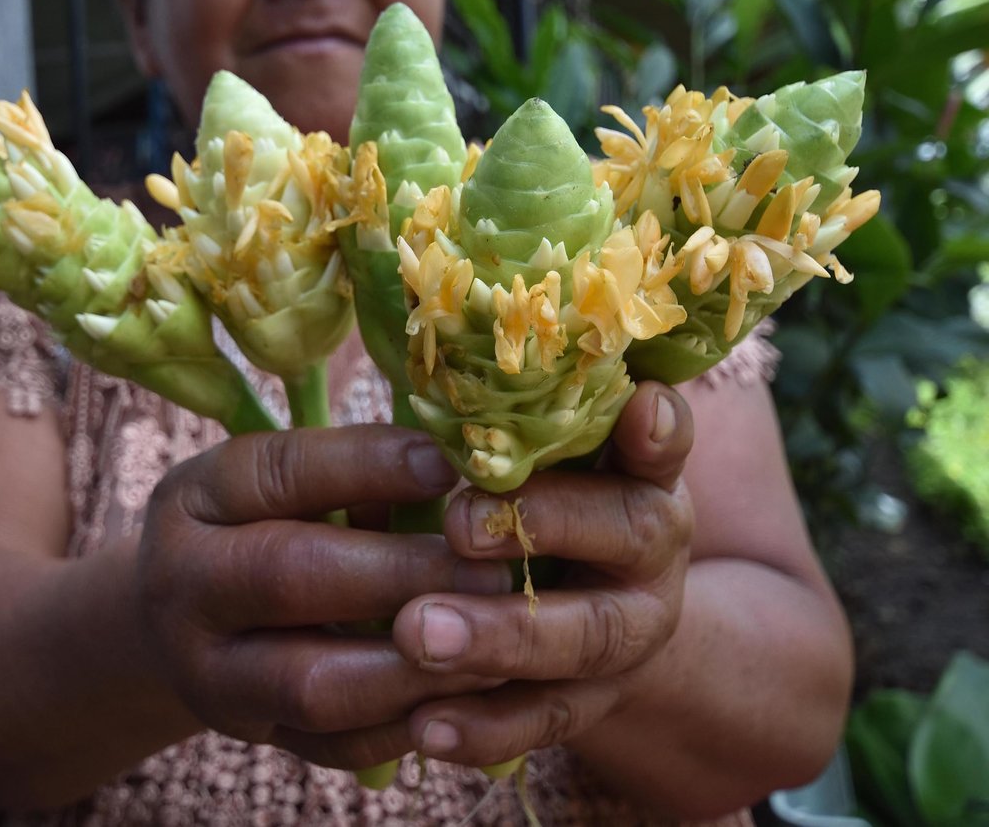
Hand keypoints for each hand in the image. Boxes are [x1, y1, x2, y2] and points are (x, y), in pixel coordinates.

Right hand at [135, 425, 512, 770]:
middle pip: (293, 577)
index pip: (282, 474)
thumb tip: (457, 462)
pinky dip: (413, 723)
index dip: (369, 466)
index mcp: (197, 499)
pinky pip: (338, 745)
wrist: (185, 616)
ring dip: (419, 664)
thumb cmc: (260, 522)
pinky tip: (473, 694)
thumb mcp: (280, 481)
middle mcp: (184, 587)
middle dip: (404, 574)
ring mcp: (211, 675)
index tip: (450, 466)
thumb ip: (354, 475)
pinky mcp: (255, 735)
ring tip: (499, 639)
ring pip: (316, 682)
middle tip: (493, 569)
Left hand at [390, 381, 695, 766]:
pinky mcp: (591, 700)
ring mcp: (629, 631)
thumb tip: (434, 355)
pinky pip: (544, 719)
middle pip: (623, 534)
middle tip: (458, 526)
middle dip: (541, 527)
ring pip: (582, 638)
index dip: (656, 430)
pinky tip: (427, 727)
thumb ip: (515, 422)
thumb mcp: (546, 455)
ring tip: (418, 634)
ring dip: (499, 637)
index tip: (640, 409)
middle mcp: (653, 547)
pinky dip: (485, 727)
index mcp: (645, 472)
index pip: (663, 441)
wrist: (602, 603)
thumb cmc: (547, 496)